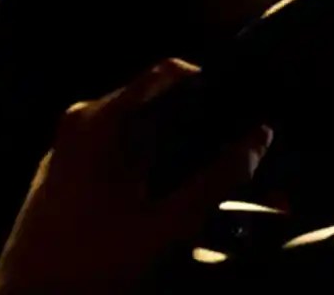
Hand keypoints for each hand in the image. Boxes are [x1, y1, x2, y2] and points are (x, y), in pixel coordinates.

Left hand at [0, 59, 271, 294]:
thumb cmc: (91, 261)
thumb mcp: (167, 223)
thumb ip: (218, 178)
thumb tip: (261, 136)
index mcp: (100, 119)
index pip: (168, 72)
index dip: (211, 84)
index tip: (243, 109)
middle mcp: (83, 121)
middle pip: (158, 102)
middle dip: (199, 124)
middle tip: (235, 152)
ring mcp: (73, 146)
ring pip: (142, 129)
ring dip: (178, 148)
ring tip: (210, 176)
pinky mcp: (72, 172)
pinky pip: (125, 151)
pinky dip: (154, 164)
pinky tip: (172, 196)